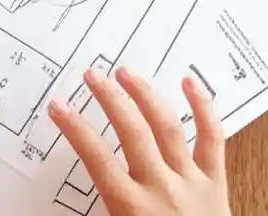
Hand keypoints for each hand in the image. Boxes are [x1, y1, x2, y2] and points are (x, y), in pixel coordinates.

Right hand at [48, 66, 230, 215]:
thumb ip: (99, 208)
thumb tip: (58, 207)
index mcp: (130, 206)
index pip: (95, 156)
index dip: (74, 127)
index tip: (58, 106)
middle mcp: (160, 188)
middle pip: (131, 131)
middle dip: (109, 98)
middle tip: (92, 76)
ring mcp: (190, 181)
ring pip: (166, 127)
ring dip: (144, 95)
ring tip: (126, 72)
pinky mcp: (216, 181)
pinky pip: (212, 138)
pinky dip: (203, 107)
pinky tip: (189, 82)